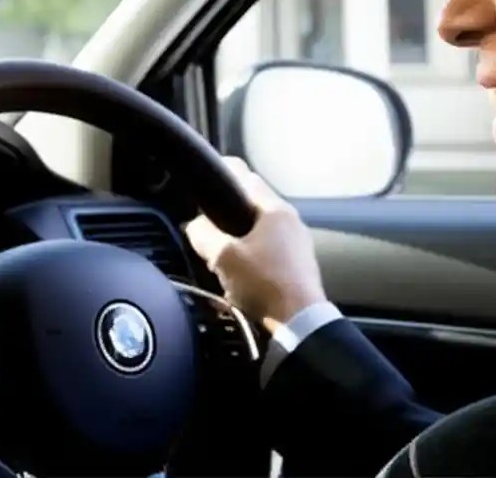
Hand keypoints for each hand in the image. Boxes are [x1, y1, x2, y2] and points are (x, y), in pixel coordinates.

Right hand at [185, 158, 326, 332]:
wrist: (300, 323)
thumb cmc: (264, 283)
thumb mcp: (224, 257)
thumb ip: (204, 235)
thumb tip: (194, 225)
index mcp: (276, 209)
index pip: (244, 176)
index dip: (222, 171)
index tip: (207, 173)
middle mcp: (291, 220)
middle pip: (254, 202)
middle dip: (230, 206)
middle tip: (207, 216)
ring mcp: (299, 243)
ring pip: (262, 227)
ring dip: (242, 232)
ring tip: (221, 246)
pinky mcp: (299, 265)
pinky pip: (271, 247)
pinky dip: (253, 250)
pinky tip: (241, 268)